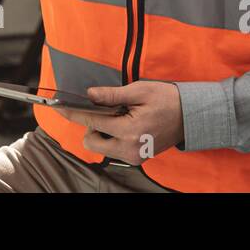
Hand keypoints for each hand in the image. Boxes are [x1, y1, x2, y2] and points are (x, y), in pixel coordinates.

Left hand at [52, 80, 184, 164]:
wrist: (190, 116)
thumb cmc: (167, 99)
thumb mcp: (139, 90)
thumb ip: (112, 95)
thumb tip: (89, 94)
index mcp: (129, 130)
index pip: (92, 121)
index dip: (73, 112)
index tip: (58, 107)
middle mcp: (129, 148)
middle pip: (91, 141)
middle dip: (92, 125)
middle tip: (108, 111)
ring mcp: (133, 156)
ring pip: (101, 147)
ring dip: (103, 132)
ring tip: (121, 117)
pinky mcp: (136, 158)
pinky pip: (113, 150)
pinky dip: (113, 138)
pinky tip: (127, 125)